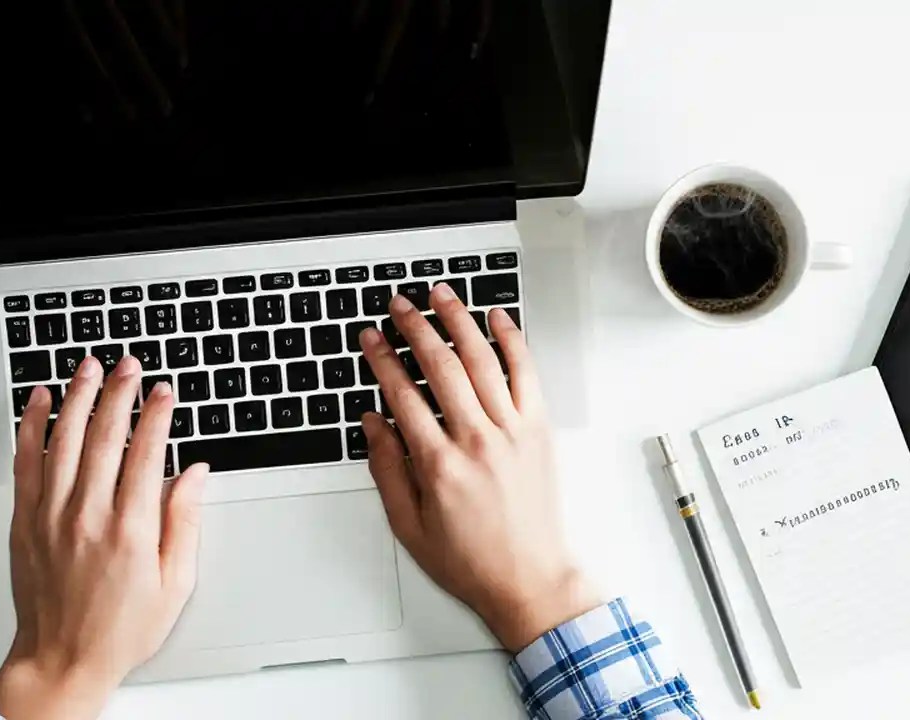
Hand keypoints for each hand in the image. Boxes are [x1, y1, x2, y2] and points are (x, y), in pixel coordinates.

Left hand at [0, 355, 208, 719]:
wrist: (62, 660)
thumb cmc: (121, 629)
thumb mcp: (176, 584)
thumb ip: (185, 523)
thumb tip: (193, 476)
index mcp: (130, 531)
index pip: (145, 454)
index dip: (157, 416)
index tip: (165, 392)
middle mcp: (87, 517)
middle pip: (103, 437)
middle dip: (119, 393)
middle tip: (129, 366)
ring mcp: (51, 516)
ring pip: (62, 441)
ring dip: (77, 398)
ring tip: (88, 368)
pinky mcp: (26, 522)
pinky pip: (25, 463)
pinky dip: (30, 427)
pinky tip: (38, 401)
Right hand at [360, 284, 603, 651]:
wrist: (529, 578)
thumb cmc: (471, 559)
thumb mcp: (409, 525)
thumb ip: (387, 469)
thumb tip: (373, 423)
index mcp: (439, 465)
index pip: (402, 394)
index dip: (381, 359)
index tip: (370, 338)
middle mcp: (477, 441)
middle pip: (440, 366)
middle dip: (414, 328)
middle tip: (399, 305)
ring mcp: (513, 432)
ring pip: (482, 360)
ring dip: (458, 321)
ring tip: (440, 296)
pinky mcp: (539, 430)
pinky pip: (526, 373)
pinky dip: (512, 341)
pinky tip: (497, 318)